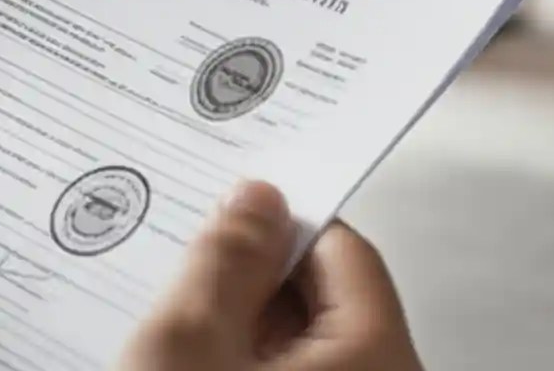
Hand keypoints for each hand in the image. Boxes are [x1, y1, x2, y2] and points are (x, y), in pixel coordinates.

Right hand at [118, 182, 423, 370]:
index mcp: (377, 358)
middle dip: (251, 273)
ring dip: (237, 323)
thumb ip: (225, 258)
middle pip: (324, 299)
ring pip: (298, 343)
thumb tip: (259, 199)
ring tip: (176, 322)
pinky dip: (236, 359)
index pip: (346, 251)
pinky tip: (183, 358)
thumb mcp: (188, 339)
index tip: (229, 204)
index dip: (282, 220)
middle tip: (185, 261)